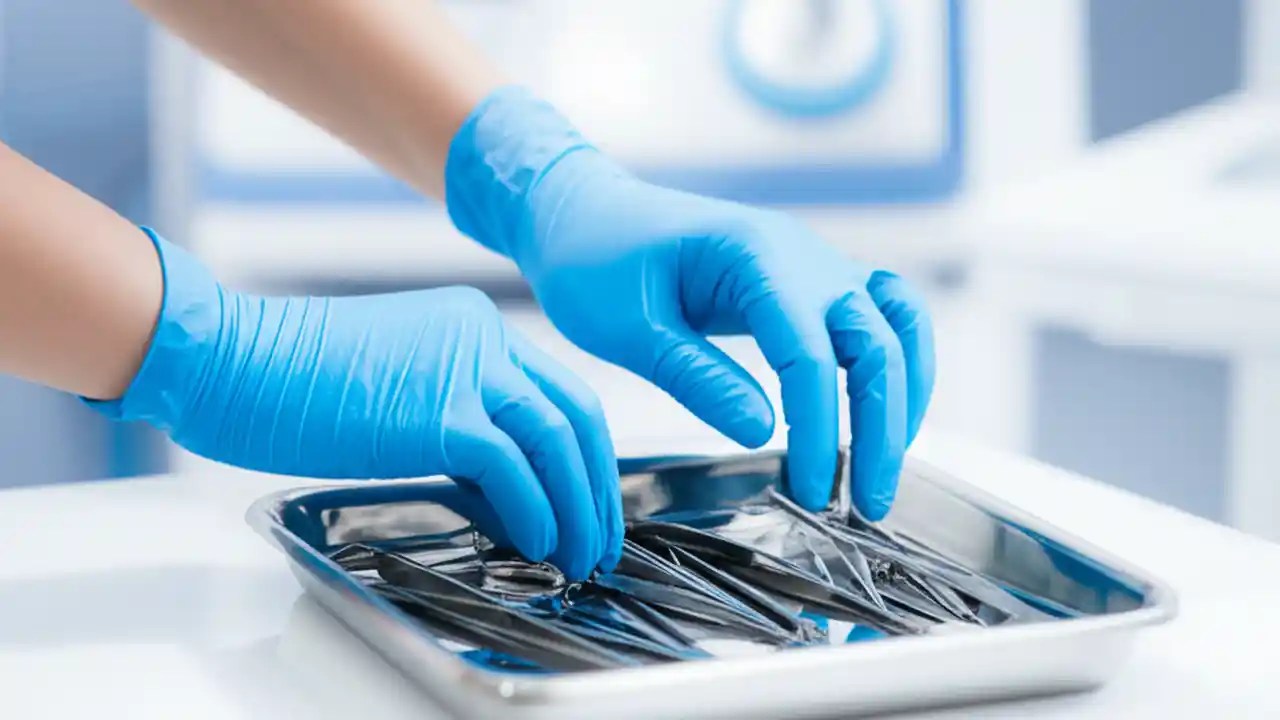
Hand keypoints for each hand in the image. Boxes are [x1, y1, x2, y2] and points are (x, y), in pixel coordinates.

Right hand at [90, 230, 621, 579]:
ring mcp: (464, 370)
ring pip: (555, 438)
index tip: (589, 500)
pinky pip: (512, 466)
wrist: (232, 360)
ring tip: (577, 554)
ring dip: (576, 506)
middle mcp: (482, 338)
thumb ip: (456, 422)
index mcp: (474, 327)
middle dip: (595, 485)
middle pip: (573, 413)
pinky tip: (535, 542)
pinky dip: (534, 509)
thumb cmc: (294, 382)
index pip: (558, 391)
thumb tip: (505, 490)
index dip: (584, 453)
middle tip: (599, 539)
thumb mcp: (398, 390)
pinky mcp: (438, 411)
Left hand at [446, 88, 934, 519]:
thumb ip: (694, 375)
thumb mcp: (626, 327)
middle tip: (866, 507)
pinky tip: (882, 412)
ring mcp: (814, 261)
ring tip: (885, 466)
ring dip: (904, 396)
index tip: (809, 493)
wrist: (584, 210)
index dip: (818, 431)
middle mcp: (802, 252)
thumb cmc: (594, 258)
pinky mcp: (811, 279)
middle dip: (881, 430)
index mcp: (753, 256)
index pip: (809, 356)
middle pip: (877, 343)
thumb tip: (760, 431)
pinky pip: (883, 312)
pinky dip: (896, 362)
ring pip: (897, 325)